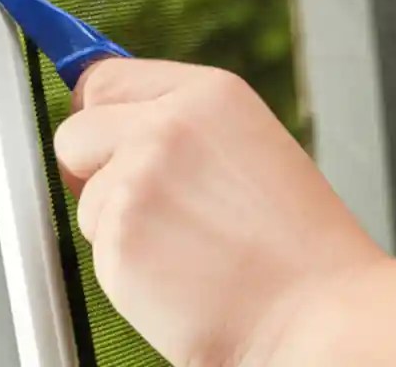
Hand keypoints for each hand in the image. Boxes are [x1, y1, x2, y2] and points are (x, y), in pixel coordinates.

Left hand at [57, 59, 384, 365]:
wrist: (321, 316)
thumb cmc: (295, 246)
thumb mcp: (249, 147)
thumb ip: (178, 124)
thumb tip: (99, 121)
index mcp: (207, 94)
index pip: (103, 79)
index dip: (94, 113)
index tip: (94, 132)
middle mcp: (166, 125)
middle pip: (74, 134)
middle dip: (92, 170)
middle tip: (147, 207)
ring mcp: (136, 180)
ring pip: (87, 201)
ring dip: (119, 228)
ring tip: (190, 251)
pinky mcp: (118, 238)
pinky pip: (97, 251)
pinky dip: (128, 272)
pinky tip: (181, 280)